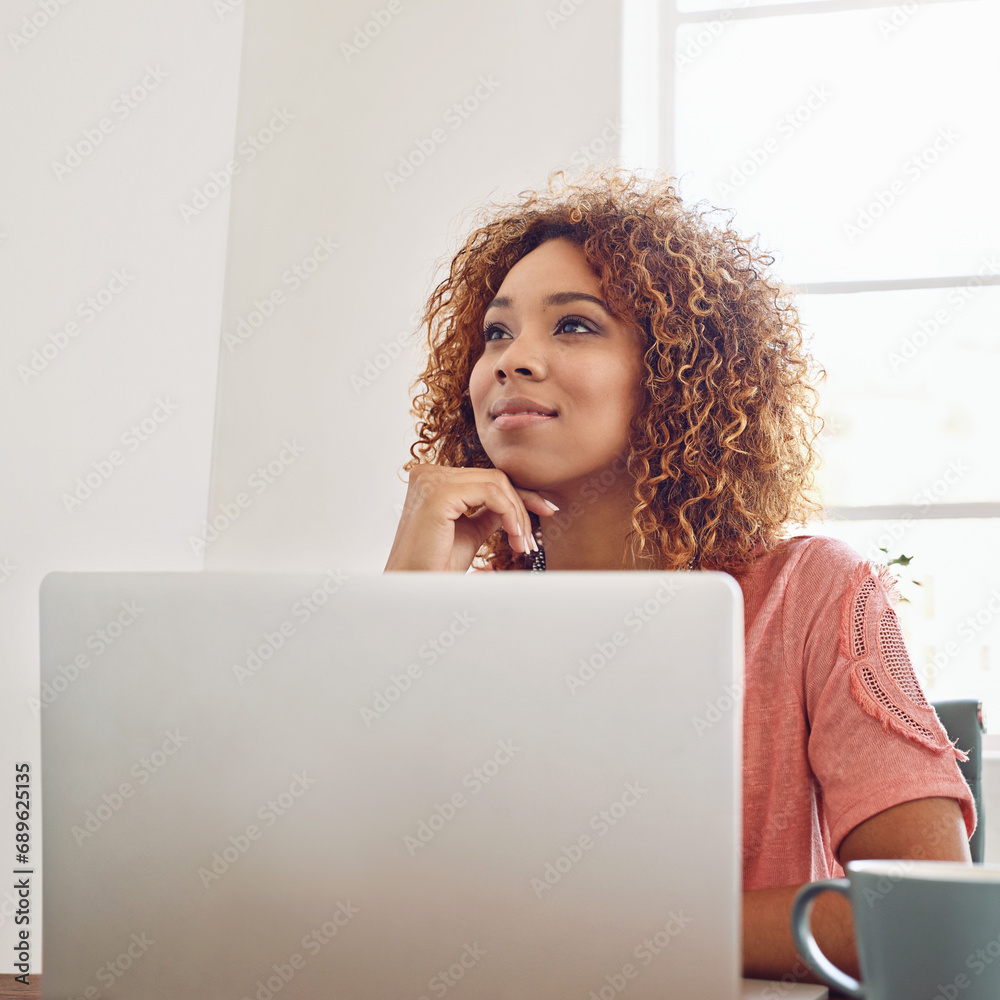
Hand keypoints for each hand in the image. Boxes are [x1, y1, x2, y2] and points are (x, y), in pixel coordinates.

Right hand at [383, 464, 557, 571]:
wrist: (415, 591)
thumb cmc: (436, 567)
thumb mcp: (470, 532)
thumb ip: (488, 512)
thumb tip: (517, 502)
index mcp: (432, 480)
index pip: (485, 478)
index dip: (518, 495)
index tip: (545, 510)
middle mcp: (428, 474)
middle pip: (493, 477)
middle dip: (522, 506)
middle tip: (532, 538)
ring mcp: (432, 480)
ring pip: (496, 483)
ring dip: (517, 514)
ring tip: (523, 543)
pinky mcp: (439, 493)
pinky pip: (491, 493)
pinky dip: (510, 513)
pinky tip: (514, 536)